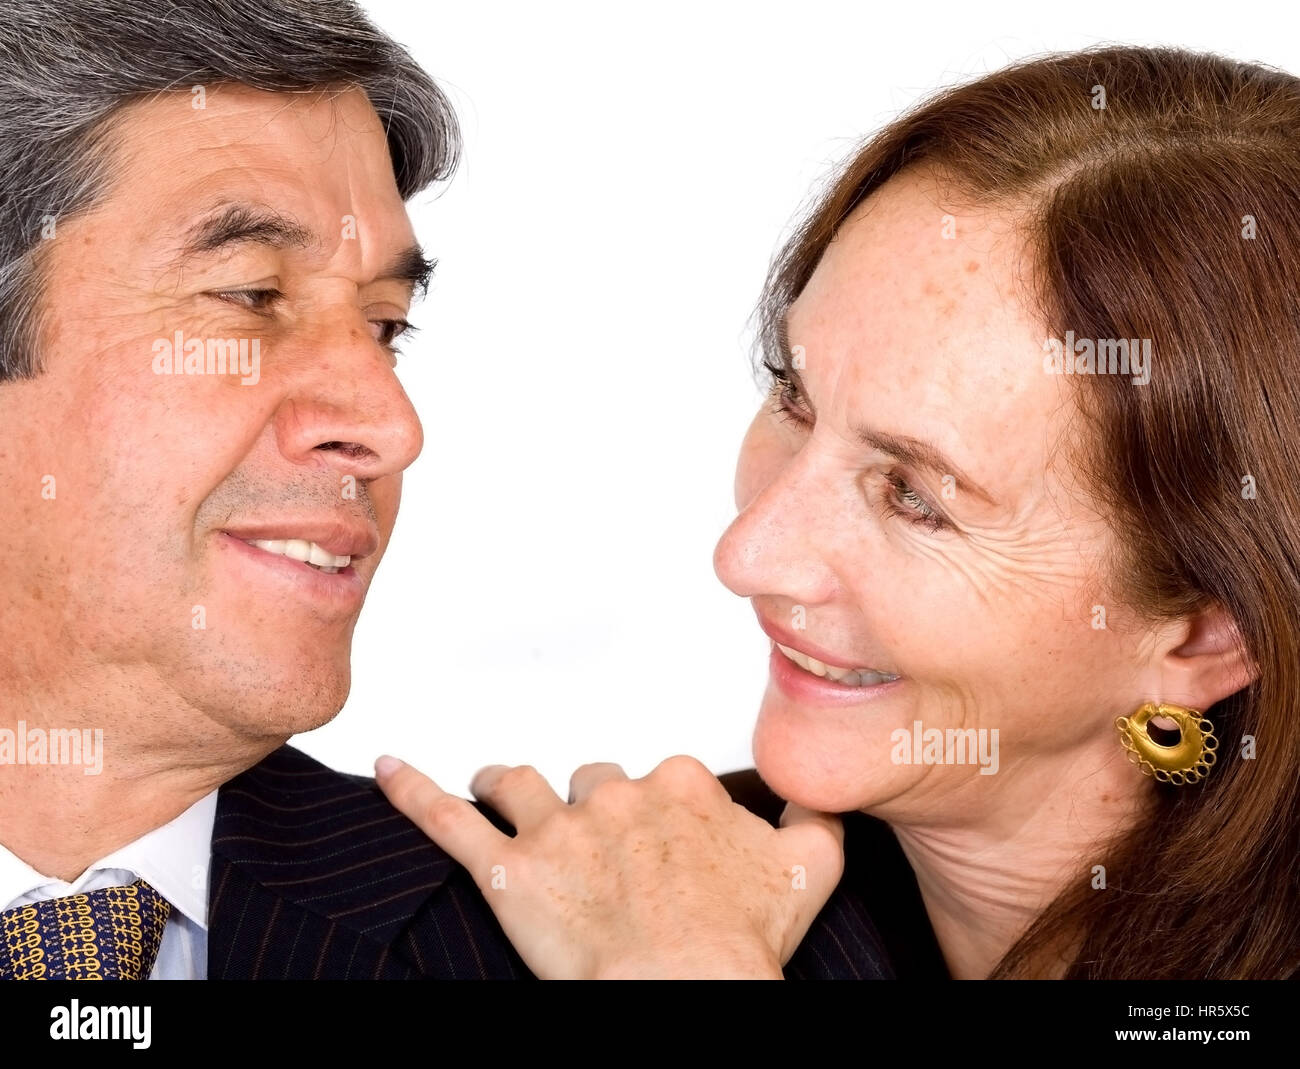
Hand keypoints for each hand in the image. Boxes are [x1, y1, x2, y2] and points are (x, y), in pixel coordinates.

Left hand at [374, 754, 843, 978]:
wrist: (686, 989)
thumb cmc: (739, 941)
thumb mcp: (808, 870)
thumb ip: (814, 820)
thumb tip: (813, 798)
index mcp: (678, 786)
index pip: (658, 777)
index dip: (654, 810)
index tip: (659, 836)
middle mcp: (615, 795)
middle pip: (590, 782)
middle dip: (588, 808)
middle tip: (595, 851)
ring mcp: (558, 828)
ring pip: (521, 786)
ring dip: (510, 788)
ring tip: (502, 792)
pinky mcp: (509, 868)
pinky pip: (447, 818)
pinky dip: (414, 791)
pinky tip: (391, 770)